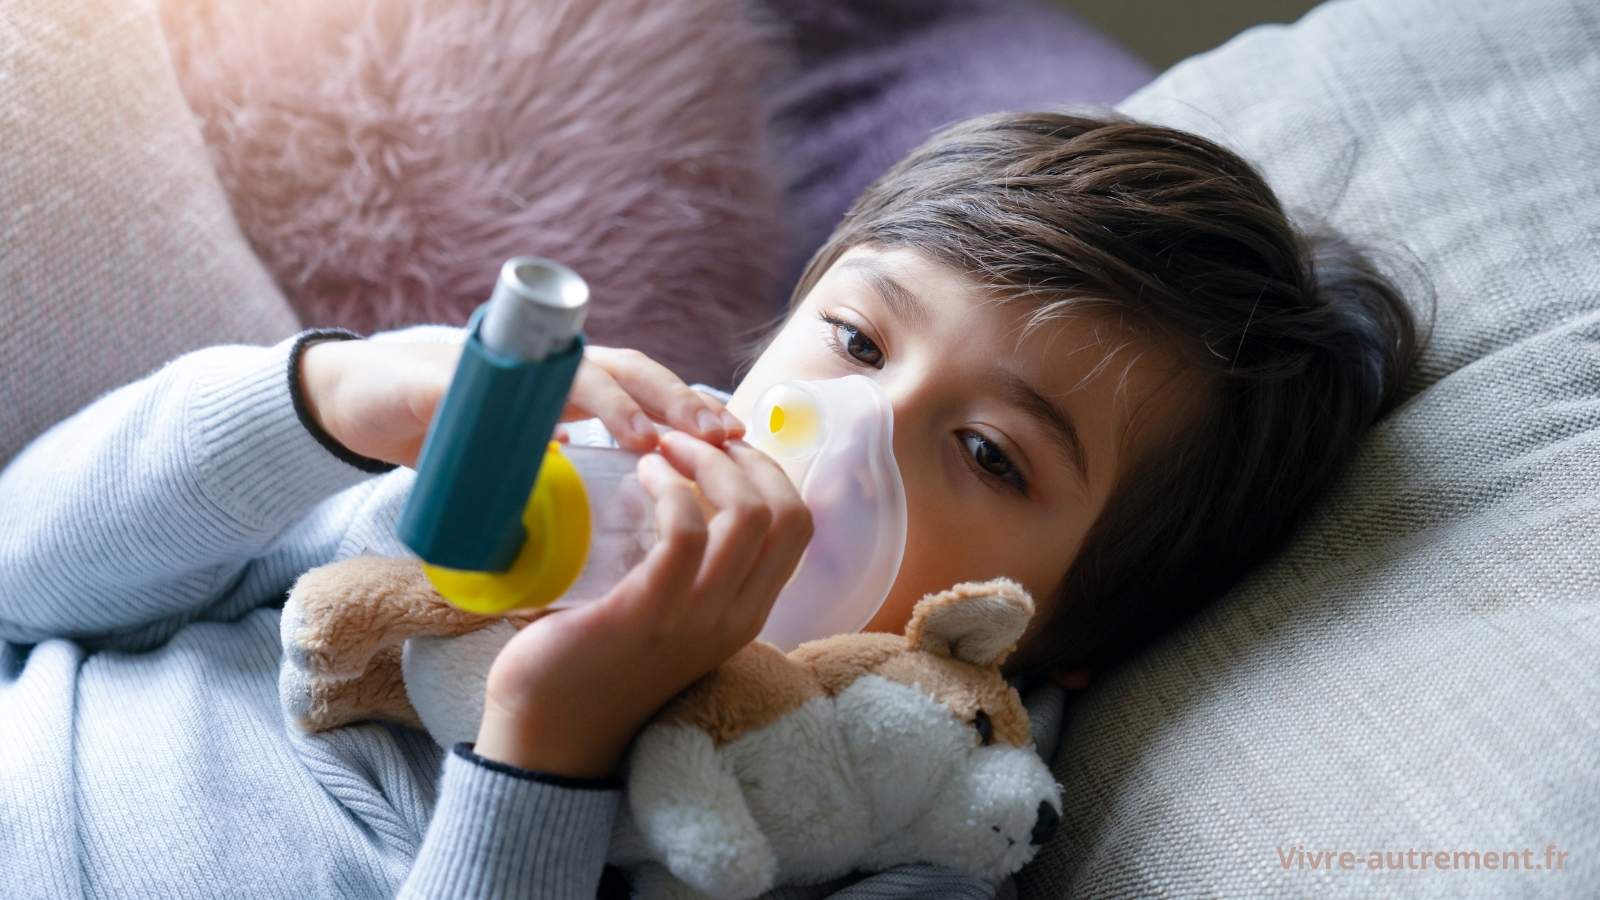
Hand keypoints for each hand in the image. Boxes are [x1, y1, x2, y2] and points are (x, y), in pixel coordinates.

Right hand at [298, 338, 742, 468]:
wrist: (359, 400)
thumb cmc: (449, 428)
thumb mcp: (518, 455)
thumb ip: (561, 472)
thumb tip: (613, 530)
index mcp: (567, 386)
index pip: (646, 389)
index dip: (691, 410)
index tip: (738, 442)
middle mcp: (544, 369)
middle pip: (630, 370)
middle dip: (679, 402)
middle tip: (722, 437)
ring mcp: (501, 370)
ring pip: (578, 370)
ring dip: (622, 402)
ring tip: (659, 440)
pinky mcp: (452, 382)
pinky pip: (502, 389)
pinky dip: (534, 409)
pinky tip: (563, 434)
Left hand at [472, 430, 813, 778]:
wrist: (549, 732)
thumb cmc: (595, 659)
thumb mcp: (667, 612)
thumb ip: (686, 567)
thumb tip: (674, 483)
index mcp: (746, 614)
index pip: (797, 524)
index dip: (767, 471)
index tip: (717, 446)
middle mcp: (736, 618)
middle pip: (786, 513)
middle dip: (741, 458)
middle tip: (685, 440)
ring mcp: (697, 619)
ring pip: (748, 515)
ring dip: (707, 463)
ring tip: (662, 450)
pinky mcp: (648, 614)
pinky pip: (686, 534)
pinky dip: (670, 491)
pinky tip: (643, 476)